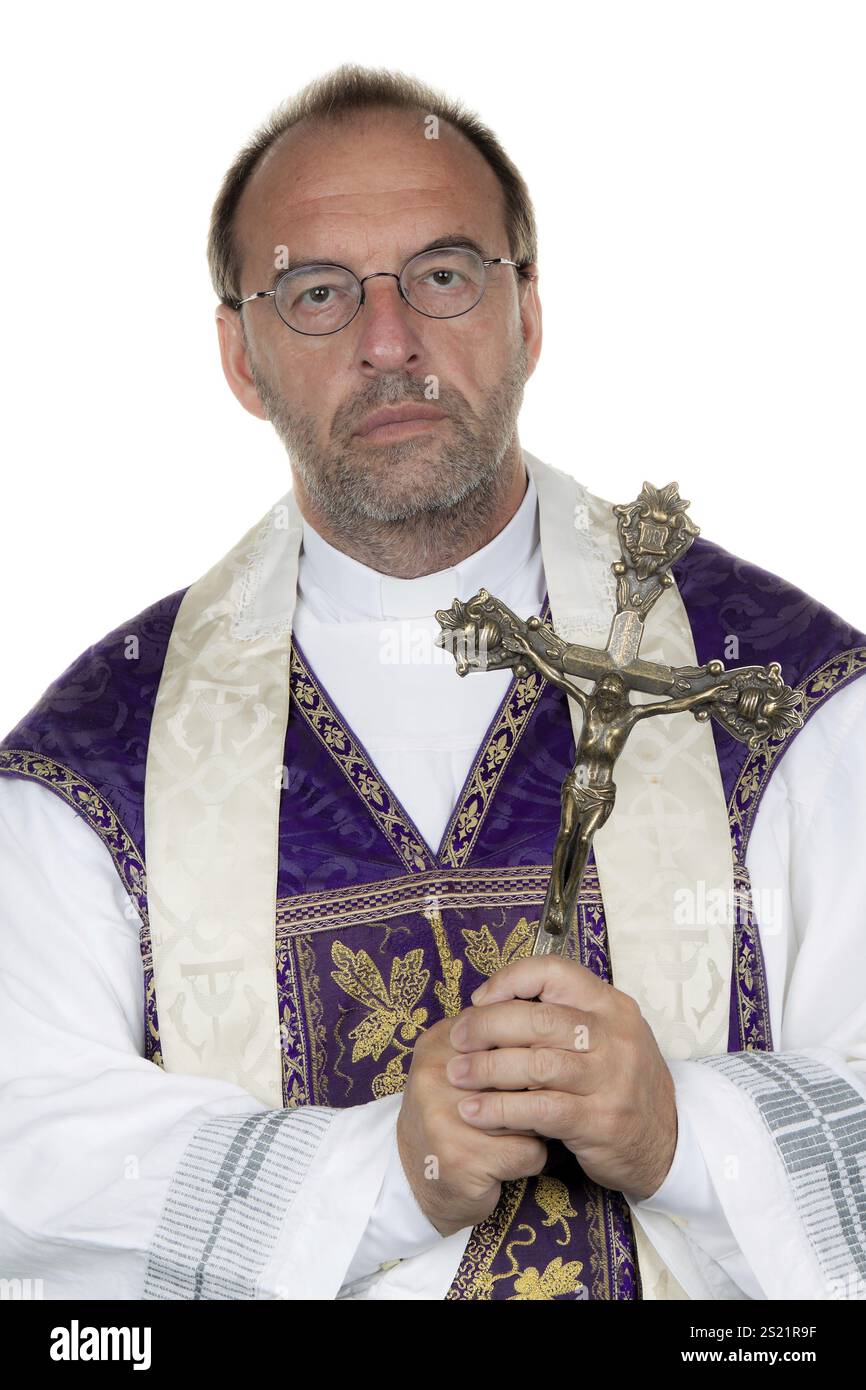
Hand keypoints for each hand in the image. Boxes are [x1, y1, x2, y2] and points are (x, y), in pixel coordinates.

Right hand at [397, 1017, 547, 1236]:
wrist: (414, 1182)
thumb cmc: (451, 1117)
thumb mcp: (461, 1069)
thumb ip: (493, 1042)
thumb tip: (550, 1026)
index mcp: (438, 1044)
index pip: (506, 1028)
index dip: (530, 1051)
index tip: (533, 1068)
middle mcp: (435, 1075)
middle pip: (523, 1070)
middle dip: (537, 1091)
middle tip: (526, 1106)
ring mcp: (444, 1118)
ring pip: (532, 1111)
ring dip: (536, 1127)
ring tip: (513, 1135)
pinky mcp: (462, 1160)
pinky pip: (530, 1151)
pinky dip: (531, 1159)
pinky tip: (508, 1162)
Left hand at [445, 957, 677, 1200]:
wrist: (667, 1141)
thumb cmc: (619, 1081)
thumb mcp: (606, 1036)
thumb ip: (561, 1018)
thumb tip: (491, 1006)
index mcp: (611, 1005)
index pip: (554, 972)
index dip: (510, 980)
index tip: (480, 999)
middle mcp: (615, 1036)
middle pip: (538, 1020)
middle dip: (487, 1027)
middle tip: (457, 1039)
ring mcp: (611, 1079)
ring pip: (535, 1065)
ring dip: (486, 1069)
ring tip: (456, 1075)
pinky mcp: (600, 1121)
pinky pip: (540, 1110)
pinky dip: (500, 1109)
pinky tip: (475, 1112)